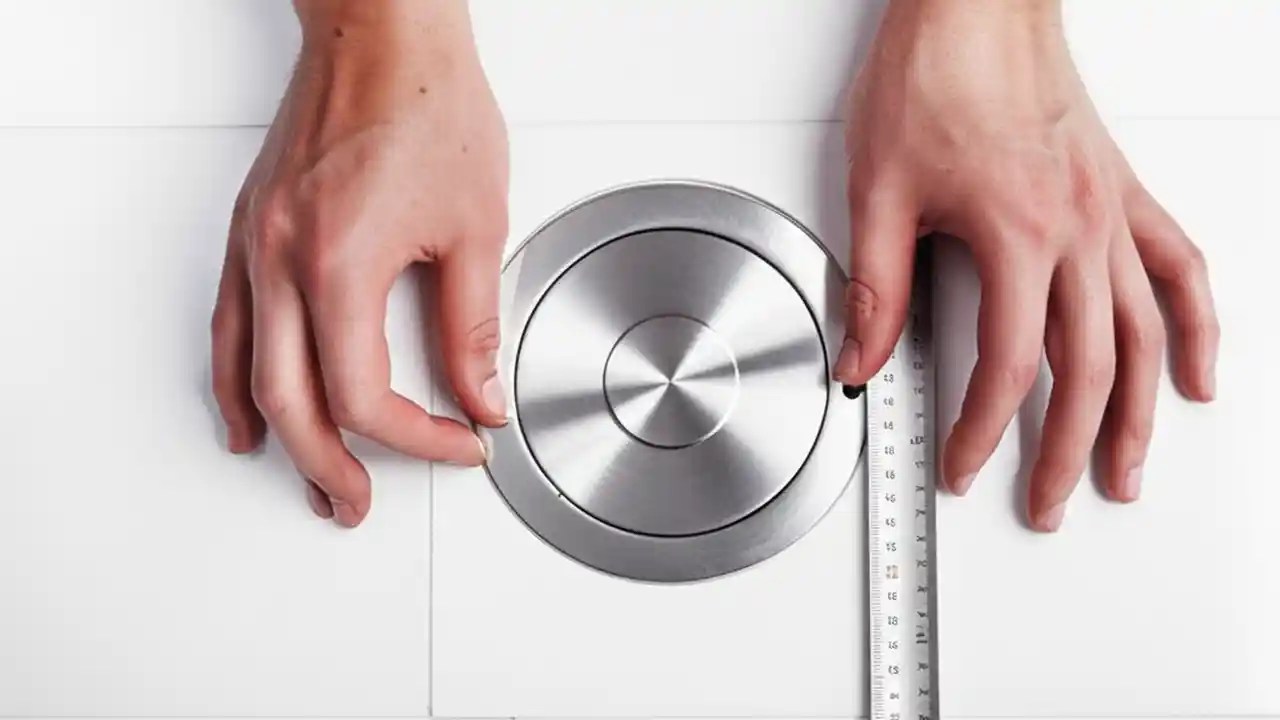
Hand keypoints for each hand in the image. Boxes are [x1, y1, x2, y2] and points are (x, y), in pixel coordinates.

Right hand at [211, 0, 507, 527]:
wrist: (383, 33)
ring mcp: (256, 244)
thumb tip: (478, 394)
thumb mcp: (475, 224)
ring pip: (248, 373)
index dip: (417, 437)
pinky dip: (236, 380)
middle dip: (331, 467)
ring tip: (309, 482)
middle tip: (361, 504)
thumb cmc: (426, 103)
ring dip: (279, 440)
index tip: (459, 442)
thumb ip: (473, 325)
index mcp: (340, 263)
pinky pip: (230, 325)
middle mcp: (282, 260)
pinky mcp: (252, 228)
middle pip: (292, 404)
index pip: (365, 394)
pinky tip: (247, 413)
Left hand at [834, 1, 1217, 530]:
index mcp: (1014, 234)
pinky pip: (1179, 264)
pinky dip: (1196, 323)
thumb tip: (859, 357)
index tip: (962, 467)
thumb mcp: (878, 188)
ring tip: (1128, 470)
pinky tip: (1197, 370)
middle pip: (1087, 369)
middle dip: (1066, 450)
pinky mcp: (1122, 190)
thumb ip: (875, 286)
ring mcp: (1111, 211)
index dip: (983, 433)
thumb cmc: (932, 72)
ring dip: (1141, 413)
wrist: (975, 2)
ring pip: (1145, 332)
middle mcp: (1077, 229)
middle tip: (1047, 501)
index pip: (1006, 368)